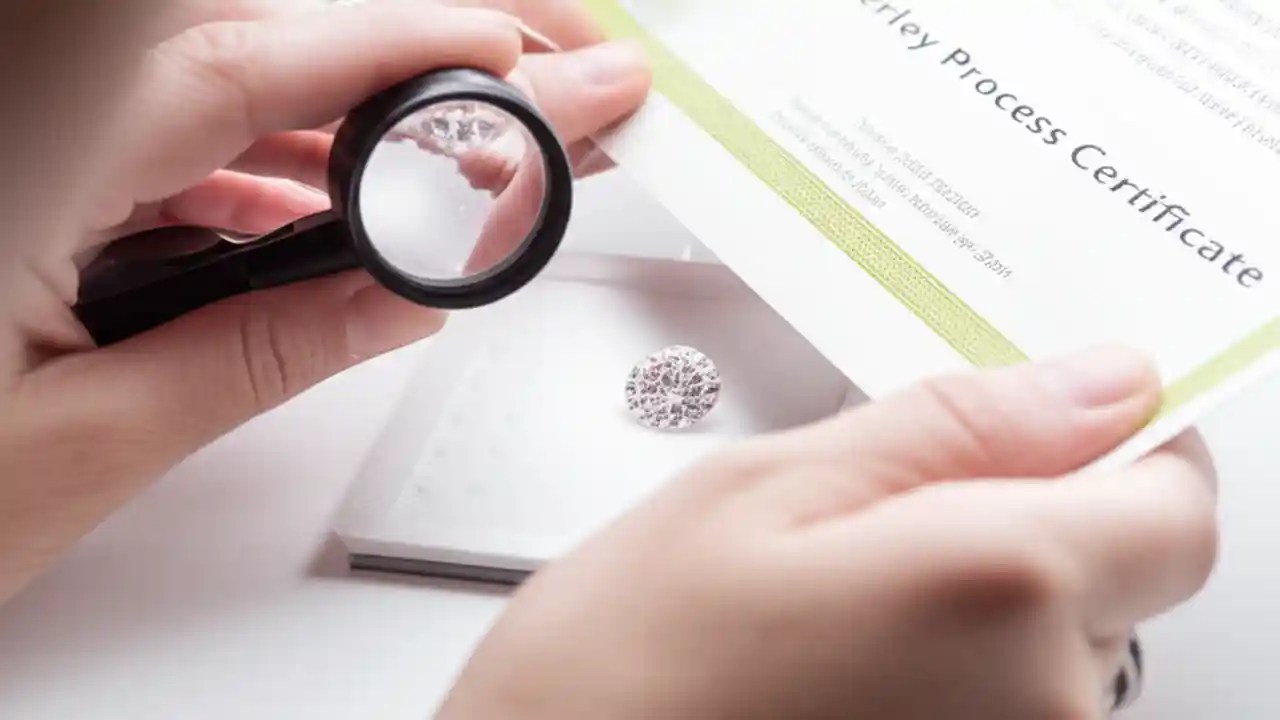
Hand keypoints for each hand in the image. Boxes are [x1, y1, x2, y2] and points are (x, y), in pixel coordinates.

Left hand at [0, 0, 649, 602]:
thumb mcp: (76, 441)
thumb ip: (261, 356)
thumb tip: (398, 302)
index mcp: (41, 135)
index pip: (278, 55)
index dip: (434, 49)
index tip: (540, 63)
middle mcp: (39, 99)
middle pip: (268, 32)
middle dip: (417, 50)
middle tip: (532, 75)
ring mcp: (39, 126)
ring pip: (229, 76)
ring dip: (353, 116)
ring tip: (454, 164)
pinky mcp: (34, 164)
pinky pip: (172, 131)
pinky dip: (265, 164)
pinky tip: (318, 214)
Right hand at [439, 348, 1217, 719]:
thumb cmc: (614, 673)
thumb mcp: (762, 485)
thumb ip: (951, 427)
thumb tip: (1094, 386)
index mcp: (993, 588)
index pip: (1175, 501)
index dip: (1121, 447)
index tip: (1047, 421)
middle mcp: (1035, 705)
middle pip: (1120, 573)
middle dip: (1028, 516)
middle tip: (879, 508)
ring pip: (1058, 643)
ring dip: (977, 597)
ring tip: (831, 597)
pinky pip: (1005, 706)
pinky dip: (950, 665)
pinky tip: (837, 661)